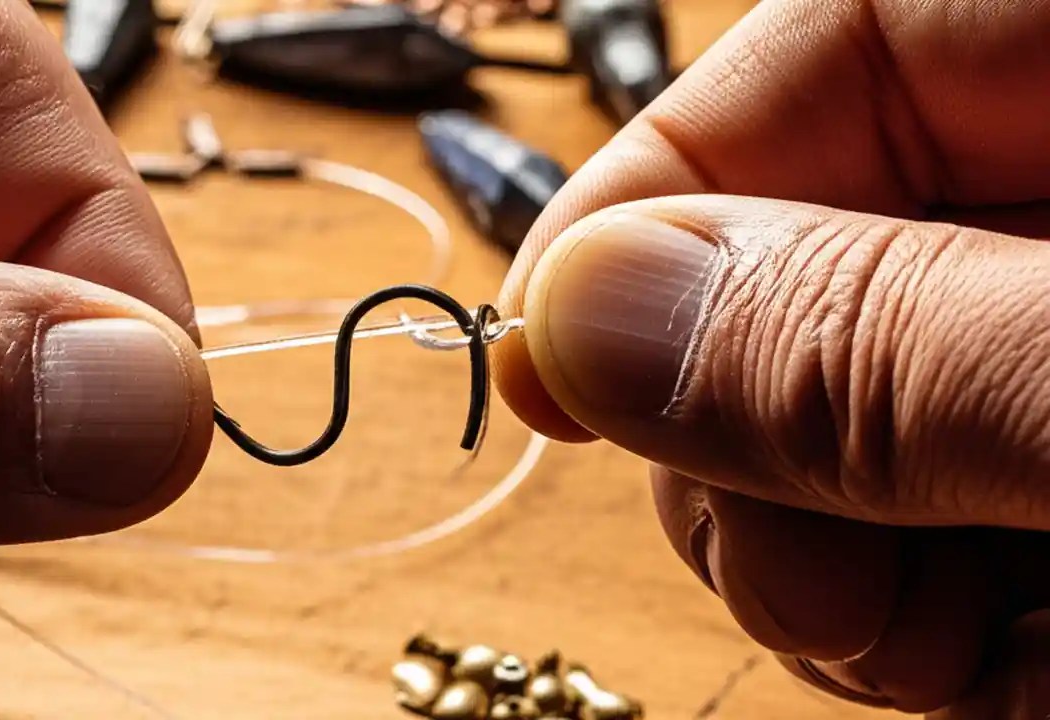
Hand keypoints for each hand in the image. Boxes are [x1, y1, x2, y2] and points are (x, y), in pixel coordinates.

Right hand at [496, 0, 1049, 715]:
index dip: (656, 196)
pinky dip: (944, 628)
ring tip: (924, 659)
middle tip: (796, 588)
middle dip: (752, 448)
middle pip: (817, 264)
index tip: (536, 368)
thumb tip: (575, 319)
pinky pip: (957, 526)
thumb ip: (867, 342)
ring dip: (844, 571)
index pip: (834, 50)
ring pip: (863, 420)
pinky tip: (1015, 676)